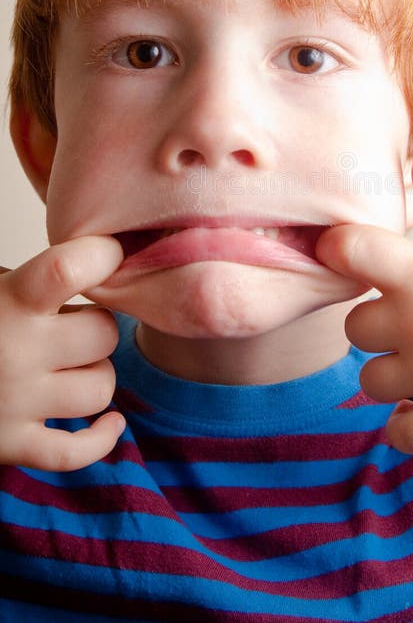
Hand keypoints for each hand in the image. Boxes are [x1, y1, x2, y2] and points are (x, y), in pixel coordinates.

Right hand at [0, 236, 124, 470]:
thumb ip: (35, 276)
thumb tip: (101, 251)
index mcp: (7, 303)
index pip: (68, 269)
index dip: (100, 256)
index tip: (109, 253)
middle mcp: (15, 353)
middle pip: (103, 335)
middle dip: (97, 327)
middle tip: (73, 325)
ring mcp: (15, 404)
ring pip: (100, 388)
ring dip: (95, 375)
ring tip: (71, 365)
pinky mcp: (11, 446)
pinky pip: (76, 453)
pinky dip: (101, 438)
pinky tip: (110, 421)